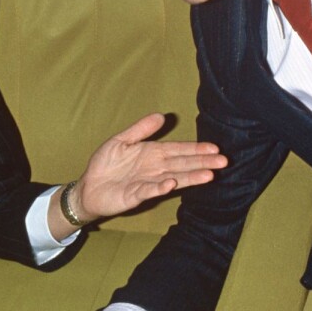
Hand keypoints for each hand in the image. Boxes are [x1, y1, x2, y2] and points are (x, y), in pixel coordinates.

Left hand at [73, 113, 226, 221]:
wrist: (88, 186)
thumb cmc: (105, 164)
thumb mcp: (121, 140)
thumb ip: (141, 129)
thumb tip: (161, 115)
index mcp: (153, 154)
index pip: (179, 150)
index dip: (196, 149)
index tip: (215, 148)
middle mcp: (155, 169)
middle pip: (183, 164)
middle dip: (203, 162)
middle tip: (223, 161)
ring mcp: (147, 183)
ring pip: (174, 178)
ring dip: (191, 177)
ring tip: (209, 175)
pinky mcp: (135, 195)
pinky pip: (149, 190)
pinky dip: (160, 187)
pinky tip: (172, 184)